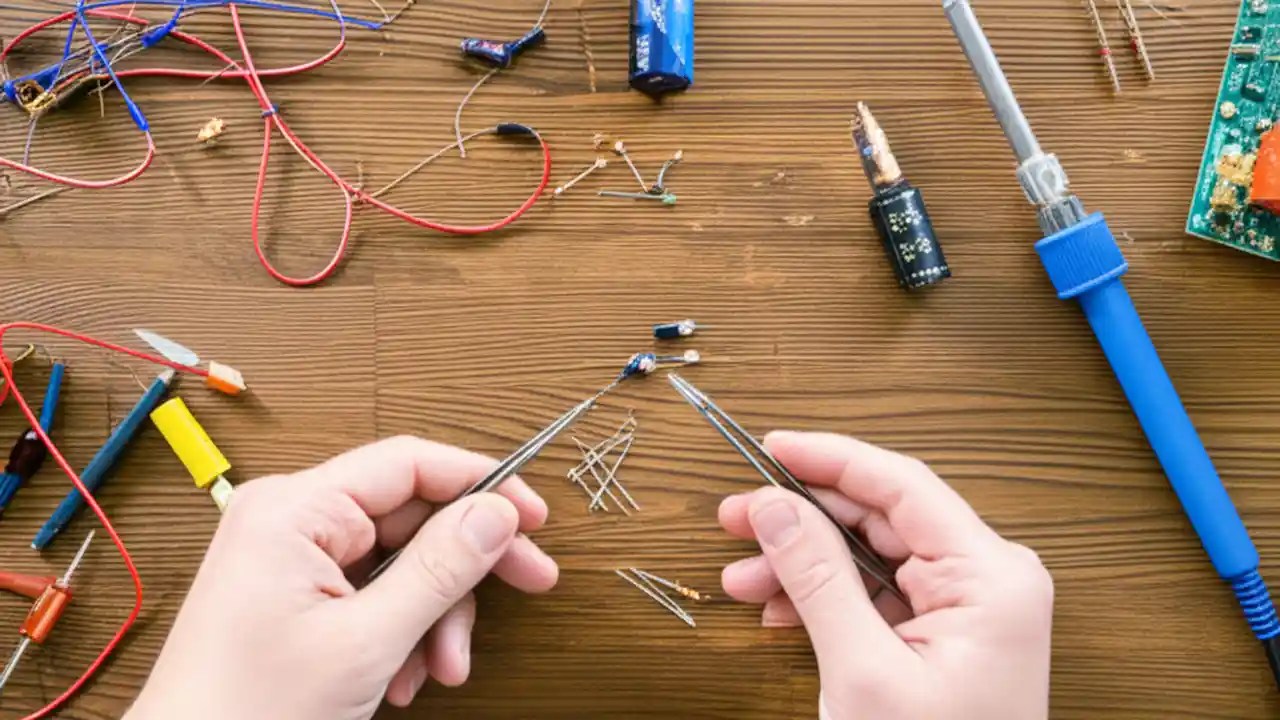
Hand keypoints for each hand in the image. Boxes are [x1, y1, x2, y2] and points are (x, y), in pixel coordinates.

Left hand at [125, 436, 558, 719]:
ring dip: (436, 614)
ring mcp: (293, 558)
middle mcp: (291, 521)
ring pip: (402, 560)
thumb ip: (439, 570)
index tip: (533, 515)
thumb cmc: (246, 714)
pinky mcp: (298, 593)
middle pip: (412, 515)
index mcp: (293, 510)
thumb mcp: (365, 642)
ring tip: (442, 667)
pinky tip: (406, 675)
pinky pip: (375, 591)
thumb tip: (495, 513)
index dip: (481, 483)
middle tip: (529, 581)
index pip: (409, 463)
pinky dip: (405, 631)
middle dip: (465, 567)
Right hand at [719, 432, 1052, 719]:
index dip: (829, 458)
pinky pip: (876, 593)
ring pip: (869, 556)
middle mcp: (988, 580)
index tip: (770, 447)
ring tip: (743, 577)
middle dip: (802, 517)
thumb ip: (817, 578)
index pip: (901, 484)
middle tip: (736, 516)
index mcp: (992, 576)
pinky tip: (778, 609)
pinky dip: (825, 597)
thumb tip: (775, 506)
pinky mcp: (945, 634)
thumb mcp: (862, 671)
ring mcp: (968, 608)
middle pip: (880, 517)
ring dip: (803, 562)